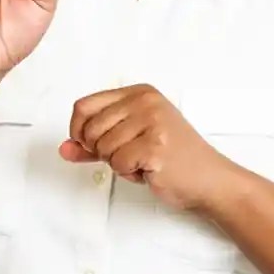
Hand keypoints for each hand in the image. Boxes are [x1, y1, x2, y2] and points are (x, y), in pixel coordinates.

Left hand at [60, 85, 240, 211]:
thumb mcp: (130, 141)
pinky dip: (129, 174)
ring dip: (118, 164)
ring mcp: (152, 122)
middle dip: (101, 151)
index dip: (78, 131)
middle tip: (128, 155)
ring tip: (143, 161)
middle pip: (90, 129)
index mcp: (139, 93)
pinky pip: (118, 164)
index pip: (84, 106)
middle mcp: (145, 102)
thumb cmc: (172, 158)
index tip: (89, 144)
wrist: (210, 179)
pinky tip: (150, 169)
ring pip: (102, 148)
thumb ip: (94, 143)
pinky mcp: (155, 146)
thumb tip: (64, 148)